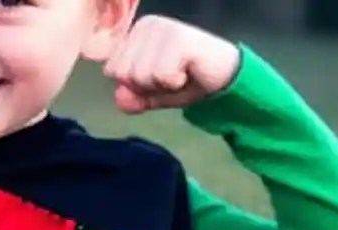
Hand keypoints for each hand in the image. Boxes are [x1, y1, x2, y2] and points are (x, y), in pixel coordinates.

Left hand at [101, 15, 241, 113]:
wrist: (226, 79)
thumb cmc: (189, 82)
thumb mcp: (152, 95)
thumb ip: (130, 98)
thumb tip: (120, 97)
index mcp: (135, 33)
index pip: (111, 70)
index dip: (135, 85)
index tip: (159, 78)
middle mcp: (147, 24)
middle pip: (123, 74)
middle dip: (148, 86)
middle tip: (172, 77)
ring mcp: (163, 28)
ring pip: (140, 76)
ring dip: (163, 85)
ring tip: (181, 74)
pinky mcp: (179, 38)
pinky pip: (161, 76)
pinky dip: (175, 84)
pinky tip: (189, 72)